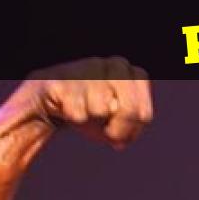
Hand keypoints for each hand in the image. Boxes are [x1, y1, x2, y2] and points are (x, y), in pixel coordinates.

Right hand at [20, 55, 151, 147]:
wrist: (54, 97)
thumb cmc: (92, 111)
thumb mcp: (116, 124)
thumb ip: (129, 130)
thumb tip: (120, 134)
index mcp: (132, 75)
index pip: (143, 113)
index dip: (131, 131)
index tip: (118, 134)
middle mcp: (116, 65)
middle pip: (128, 109)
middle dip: (118, 129)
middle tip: (108, 133)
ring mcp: (91, 69)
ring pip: (100, 110)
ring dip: (92, 119)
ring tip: (85, 111)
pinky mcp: (67, 78)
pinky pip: (78, 113)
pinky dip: (74, 117)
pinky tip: (69, 107)